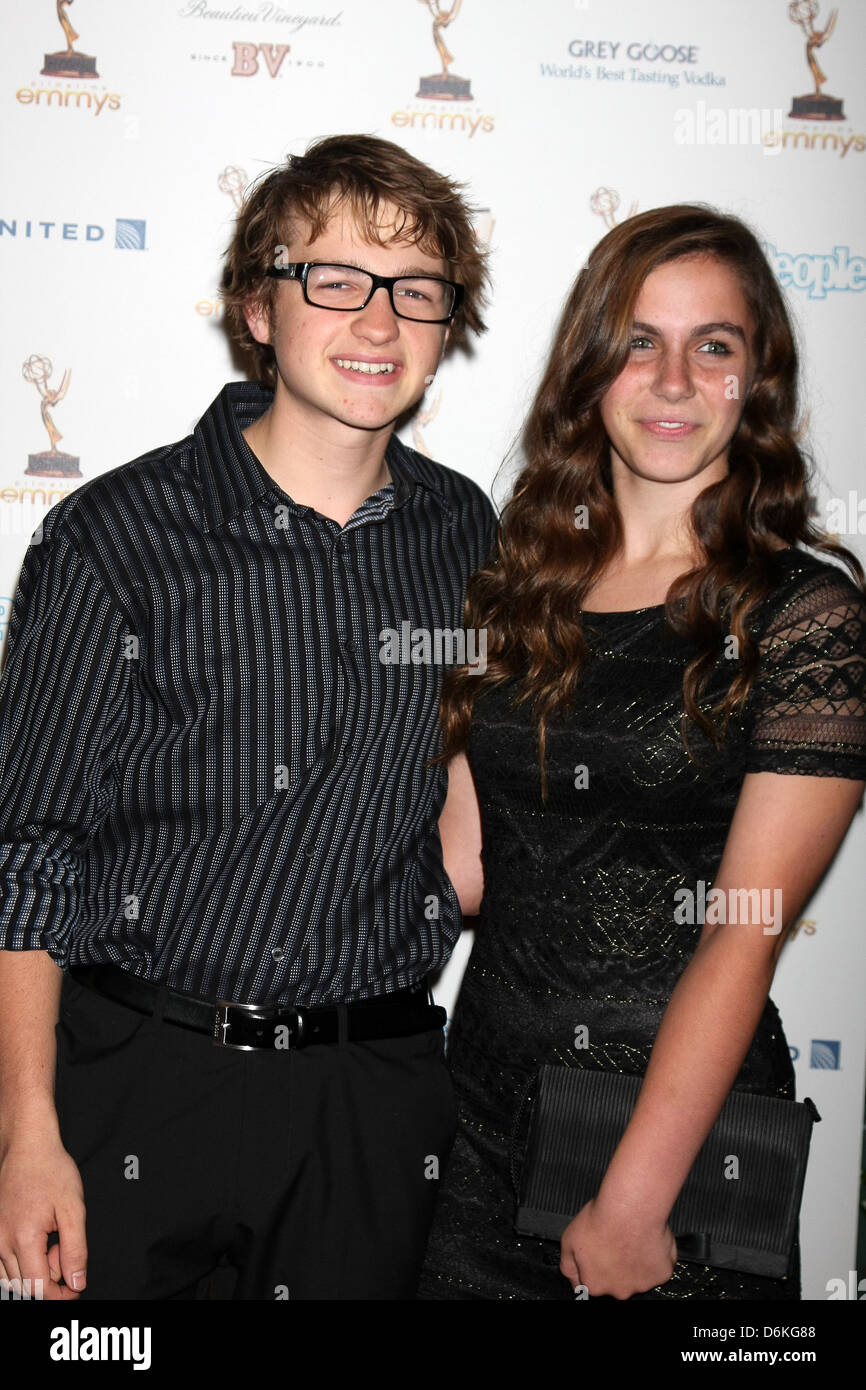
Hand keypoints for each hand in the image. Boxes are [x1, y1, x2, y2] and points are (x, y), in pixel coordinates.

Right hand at [0, 1134, 86, 1298]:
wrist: (27, 1147)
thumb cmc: (51, 1171)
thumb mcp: (74, 1209)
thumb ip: (76, 1250)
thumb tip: (76, 1283)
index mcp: (24, 1239)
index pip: (39, 1289)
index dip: (61, 1295)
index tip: (76, 1287)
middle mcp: (2, 1243)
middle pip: (26, 1286)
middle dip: (52, 1278)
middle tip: (65, 1248)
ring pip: (12, 1278)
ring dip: (35, 1270)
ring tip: (52, 1241)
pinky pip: (2, 1264)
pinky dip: (20, 1263)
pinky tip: (36, 1241)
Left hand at [559, 1197, 676, 1298]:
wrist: (630, 1207)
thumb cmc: (601, 1220)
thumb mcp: (568, 1240)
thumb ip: (568, 1265)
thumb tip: (571, 1277)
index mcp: (595, 1285)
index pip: (592, 1283)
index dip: (594, 1263)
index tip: (599, 1249)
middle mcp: (619, 1291)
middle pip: (616, 1281)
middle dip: (615, 1265)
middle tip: (615, 1239)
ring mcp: (642, 1284)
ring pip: (638, 1274)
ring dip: (635, 1260)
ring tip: (631, 1235)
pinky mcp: (661, 1274)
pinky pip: (657, 1267)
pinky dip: (655, 1256)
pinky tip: (647, 1238)